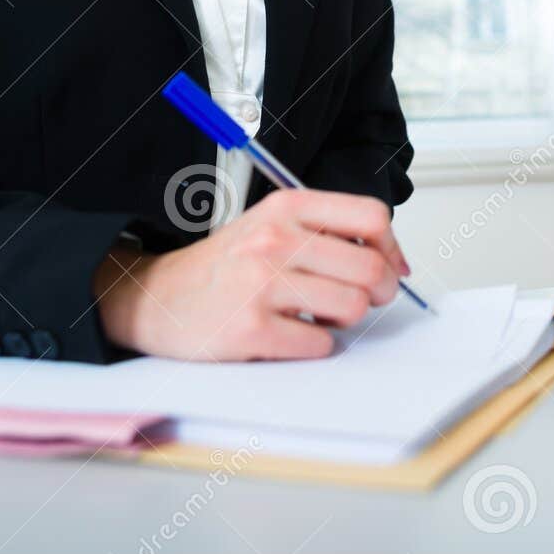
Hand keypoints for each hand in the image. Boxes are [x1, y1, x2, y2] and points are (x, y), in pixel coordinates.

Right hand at [93, 189, 410, 360]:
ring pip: (351, 308)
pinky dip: (313, 345)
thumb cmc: (225, 266)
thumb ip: (328, 233)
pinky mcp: (252, 328)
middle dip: (377, 292)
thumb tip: (394, 263)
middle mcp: (275, 240)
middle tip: (361, 300)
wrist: (159, 298)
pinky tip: (289, 333)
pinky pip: (320, 344)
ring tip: (314, 314)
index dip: (390, 248)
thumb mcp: (272, 226)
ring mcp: (262, 284)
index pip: (371, 217)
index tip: (389, 266)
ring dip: (341, 320)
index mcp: (286, 208)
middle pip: (370, 268)